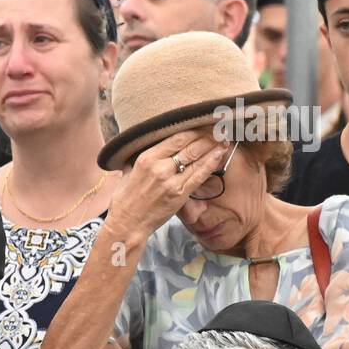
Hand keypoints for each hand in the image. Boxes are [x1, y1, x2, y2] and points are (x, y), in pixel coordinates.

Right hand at [104, 131, 228, 240]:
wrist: (126, 224)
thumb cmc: (125, 199)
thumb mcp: (128, 171)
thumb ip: (139, 158)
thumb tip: (145, 147)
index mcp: (146, 158)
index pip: (176, 138)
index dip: (194, 130)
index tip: (204, 125)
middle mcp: (159, 167)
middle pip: (190, 146)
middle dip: (207, 136)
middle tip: (219, 129)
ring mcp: (170, 182)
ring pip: (197, 159)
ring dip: (213, 147)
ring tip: (224, 139)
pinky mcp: (179, 195)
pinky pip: (199, 176)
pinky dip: (211, 163)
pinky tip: (220, 154)